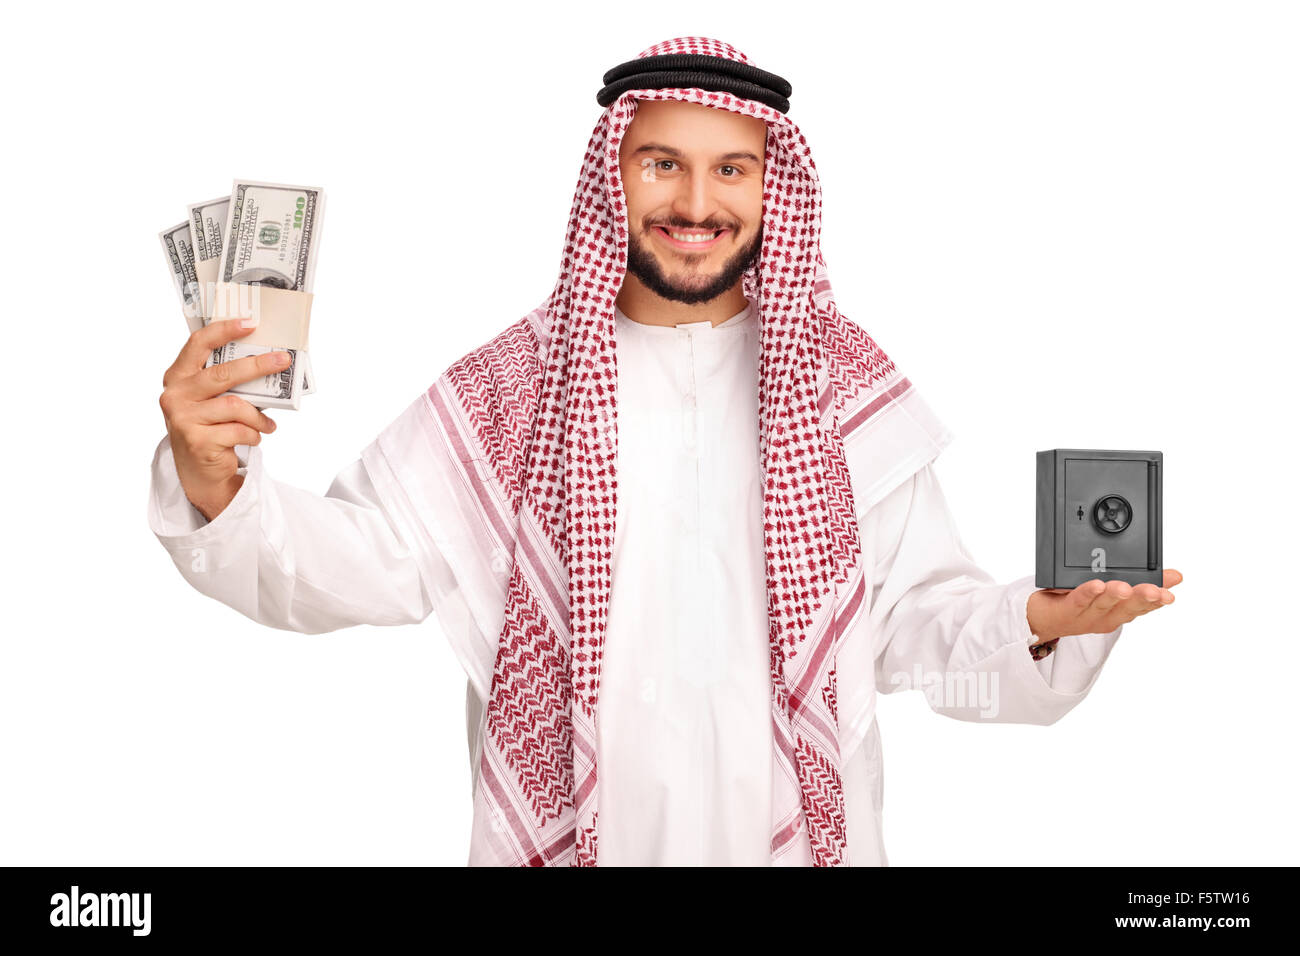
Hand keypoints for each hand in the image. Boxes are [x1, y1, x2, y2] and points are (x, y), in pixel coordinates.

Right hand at [158, 318, 288, 520]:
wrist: (199, 472)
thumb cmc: (211, 427)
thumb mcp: (211, 400)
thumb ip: (226, 382)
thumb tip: (268, 361)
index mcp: (178, 377)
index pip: (198, 344)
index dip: (224, 330)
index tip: (250, 323)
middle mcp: (175, 395)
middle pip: (223, 374)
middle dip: (258, 366)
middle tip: (284, 361)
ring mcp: (183, 419)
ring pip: (236, 406)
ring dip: (259, 416)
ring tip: (268, 424)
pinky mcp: (197, 441)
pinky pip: (240, 430)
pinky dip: (254, 434)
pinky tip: (254, 438)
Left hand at [1026, 569, 1182, 643]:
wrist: (1043, 617)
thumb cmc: (1079, 601)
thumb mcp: (1113, 591)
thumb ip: (1138, 581)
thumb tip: (1173, 574)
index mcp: (1119, 611)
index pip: (1144, 605)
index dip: (1159, 597)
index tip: (1172, 587)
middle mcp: (1106, 615)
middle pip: (1128, 607)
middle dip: (1144, 598)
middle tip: (1156, 591)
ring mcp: (1086, 615)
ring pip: (1103, 604)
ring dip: (1115, 595)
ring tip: (1125, 587)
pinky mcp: (1067, 609)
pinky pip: (1078, 600)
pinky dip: (1088, 592)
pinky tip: (1096, 584)